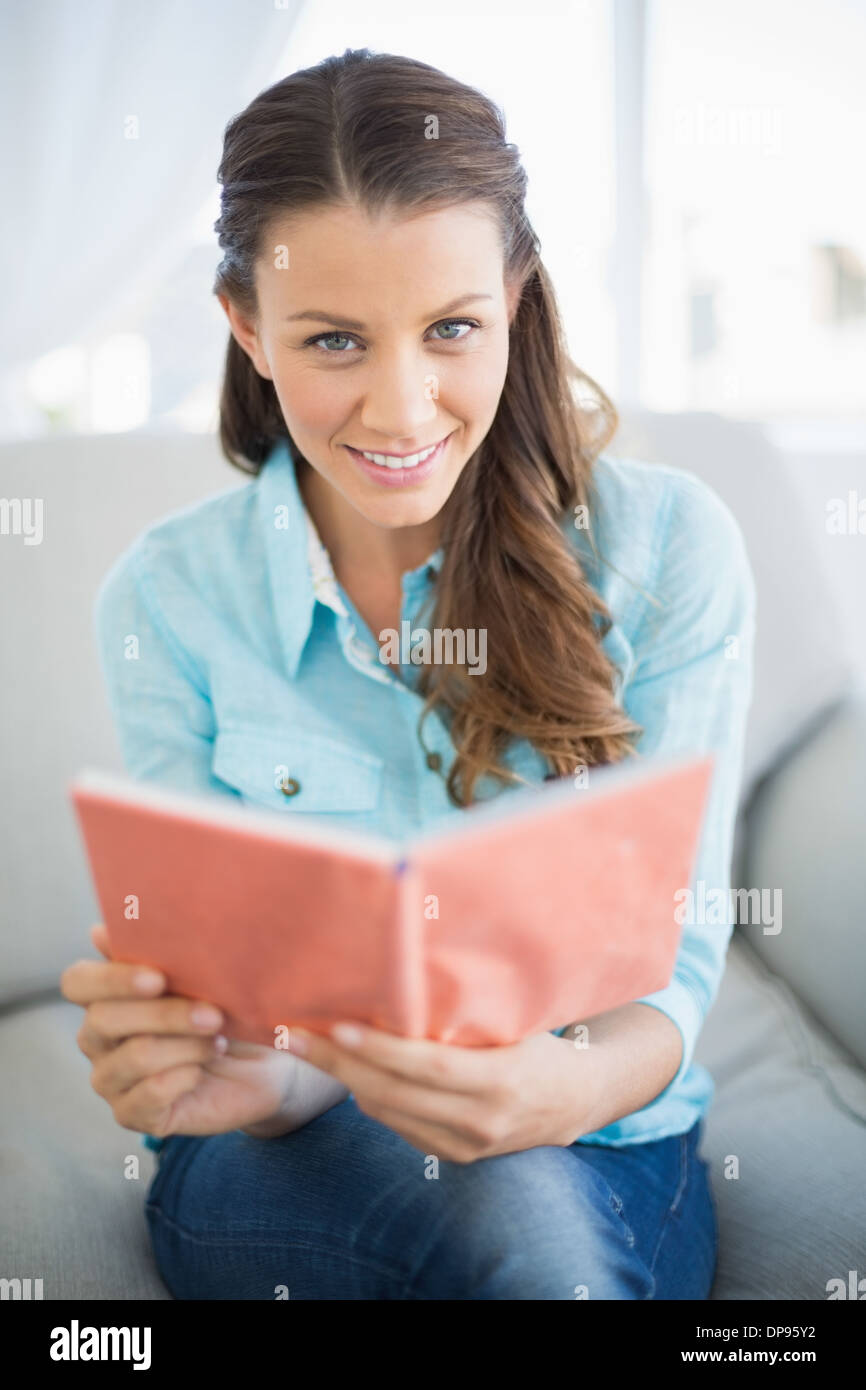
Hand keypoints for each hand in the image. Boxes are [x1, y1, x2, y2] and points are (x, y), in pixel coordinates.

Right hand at [61, 924, 343, 1137]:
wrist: (264, 1062)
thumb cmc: (225, 1008)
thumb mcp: (201, 975)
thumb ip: (159, 952)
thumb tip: (101, 929)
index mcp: (104, 996)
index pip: (77, 982)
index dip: (110, 978)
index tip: (157, 977)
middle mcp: (96, 1039)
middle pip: (104, 1020)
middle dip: (164, 1014)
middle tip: (213, 1012)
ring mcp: (111, 1080)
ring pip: (133, 1058)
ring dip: (185, 1046)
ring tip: (218, 1038)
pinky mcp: (134, 1115)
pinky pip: (148, 1096)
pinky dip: (184, 1077)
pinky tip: (205, 1068)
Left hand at [285, 1021, 602, 1162]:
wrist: (576, 1101)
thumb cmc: (540, 1043)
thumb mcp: (516, 1023)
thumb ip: (467, 1014)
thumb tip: (407, 978)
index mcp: (501, 1082)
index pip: (427, 1067)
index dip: (379, 1049)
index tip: (337, 1027)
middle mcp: (481, 1121)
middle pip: (395, 1094)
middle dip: (339, 1065)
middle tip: (296, 1034)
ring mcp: (467, 1146)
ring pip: (388, 1113)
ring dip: (346, 1080)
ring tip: (310, 1046)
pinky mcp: (454, 1157)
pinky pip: (398, 1125)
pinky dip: (371, 1096)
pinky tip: (349, 1070)